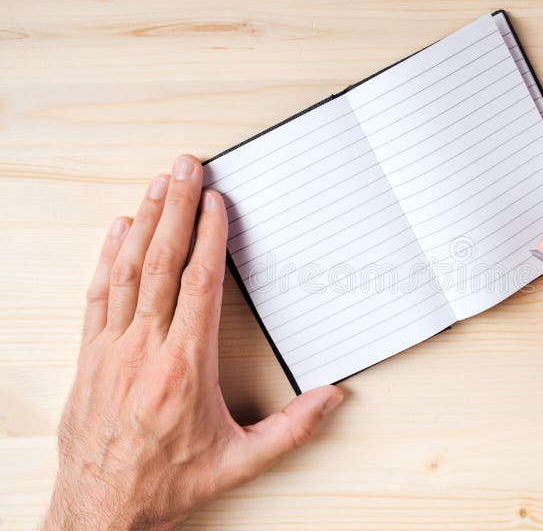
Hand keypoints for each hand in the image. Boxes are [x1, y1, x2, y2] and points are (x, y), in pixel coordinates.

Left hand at [43, 155, 343, 529]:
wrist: (101, 508)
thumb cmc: (168, 482)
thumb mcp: (240, 462)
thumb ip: (292, 429)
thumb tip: (331, 398)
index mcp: (184, 367)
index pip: (199, 286)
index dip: (208, 238)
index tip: (215, 203)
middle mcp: (144, 349)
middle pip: (161, 263)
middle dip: (176, 209)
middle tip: (184, 168)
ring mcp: (111, 349)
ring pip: (127, 271)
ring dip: (144, 222)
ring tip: (156, 184)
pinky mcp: (89, 356)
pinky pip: (98, 294)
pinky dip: (108, 256)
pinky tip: (117, 230)